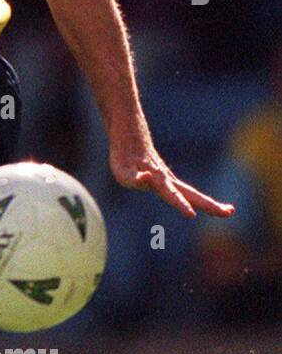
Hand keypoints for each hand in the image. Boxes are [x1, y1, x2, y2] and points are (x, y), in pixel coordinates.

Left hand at [110, 141, 233, 218]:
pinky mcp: (167, 180)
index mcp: (158, 181)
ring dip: (209, 203)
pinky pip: (185, 193)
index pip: (171, 195)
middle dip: (210, 205)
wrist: (130, 138)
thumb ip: (135, 178)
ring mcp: (170, 180)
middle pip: (193, 195)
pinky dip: (198, 201)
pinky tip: (208, 206)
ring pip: (192, 193)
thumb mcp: (123, 171)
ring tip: (228, 210)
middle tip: (229, 212)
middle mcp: (168, 181)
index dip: (181, 205)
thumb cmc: (124, 158)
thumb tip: (147, 177)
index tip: (192, 215)